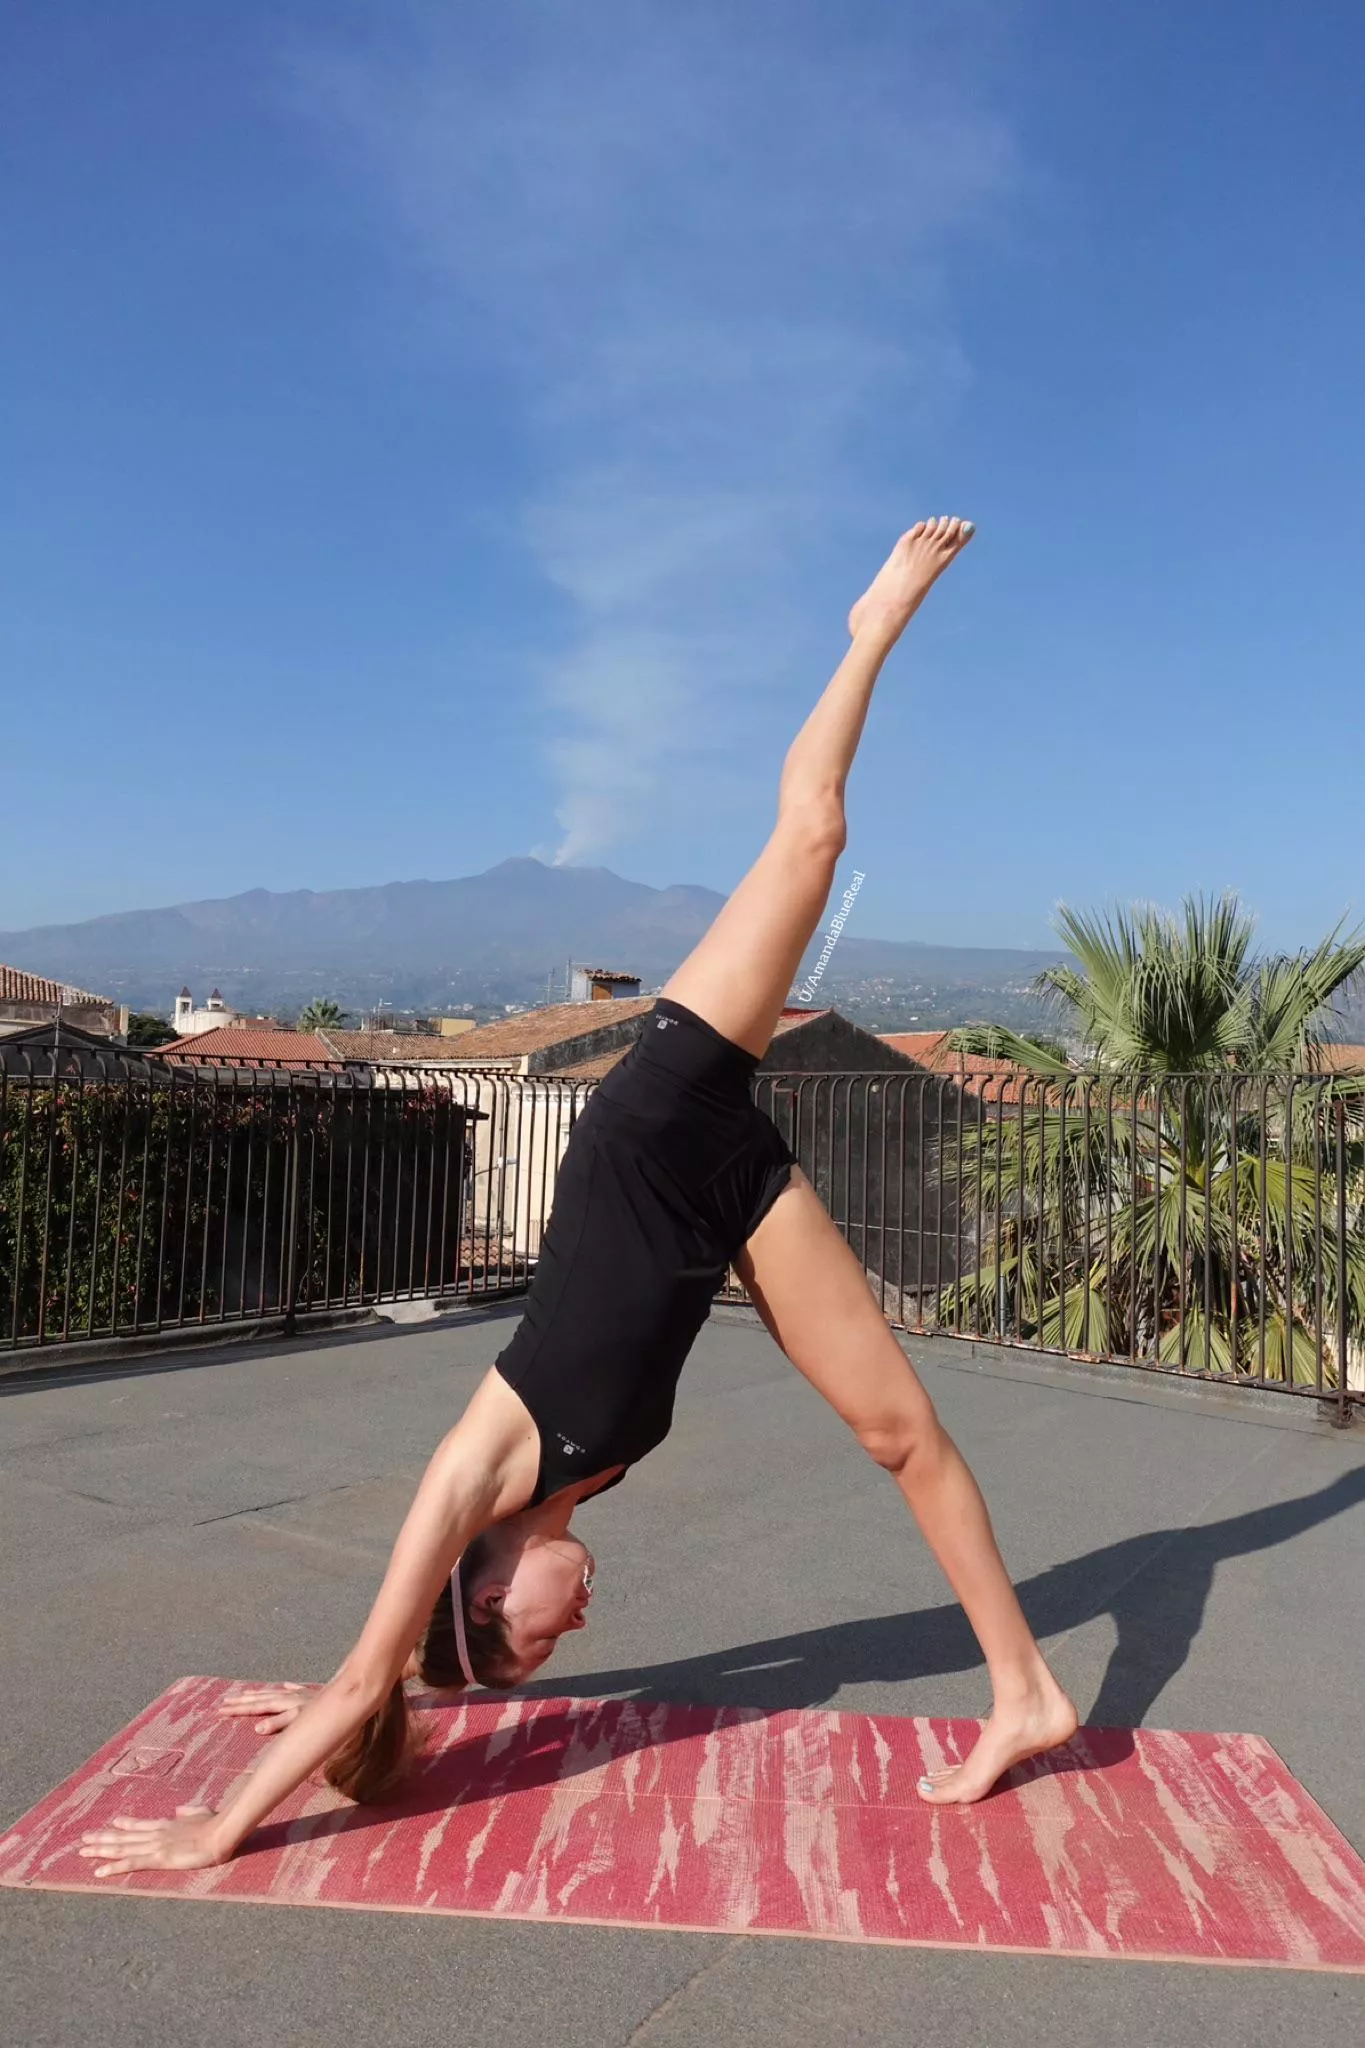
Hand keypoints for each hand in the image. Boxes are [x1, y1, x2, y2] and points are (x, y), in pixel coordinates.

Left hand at [79, 1805, 227, 1877]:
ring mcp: (155, 1845)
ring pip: (122, 1847)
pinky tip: (99, 1871)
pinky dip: (113, 1867)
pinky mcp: (158, 1858)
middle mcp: (156, 1833)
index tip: (112, 1823)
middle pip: (124, 1835)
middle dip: (103, 1837)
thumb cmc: (216, 1822)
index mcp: (167, 1824)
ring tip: (83, 1851)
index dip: (125, 1824)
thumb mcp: (201, 1812)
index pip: (140, 1824)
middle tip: (84, 1838)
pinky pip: (131, 1863)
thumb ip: (188, 1812)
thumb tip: (178, 1810)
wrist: (221, 1831)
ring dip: (101, 1849)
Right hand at [218, 1681, 316, 1734]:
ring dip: (257, 1694)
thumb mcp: (300, 1720)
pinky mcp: (310, 1695)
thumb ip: (280, 1723)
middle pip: (261, 1699)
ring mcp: (299, 1695)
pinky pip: (294, 1689)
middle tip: (222, 1704)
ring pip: (273, 1693)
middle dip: (241, 1702)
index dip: (239, 1710)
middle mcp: (289, 1697)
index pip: (256, 1707)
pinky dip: (287, 1687)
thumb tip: (258, 1728)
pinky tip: (284, 1685)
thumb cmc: (324, 1714)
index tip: (221, 1710)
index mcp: (284, 1704)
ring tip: (244, 1693)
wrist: (348, 1696)